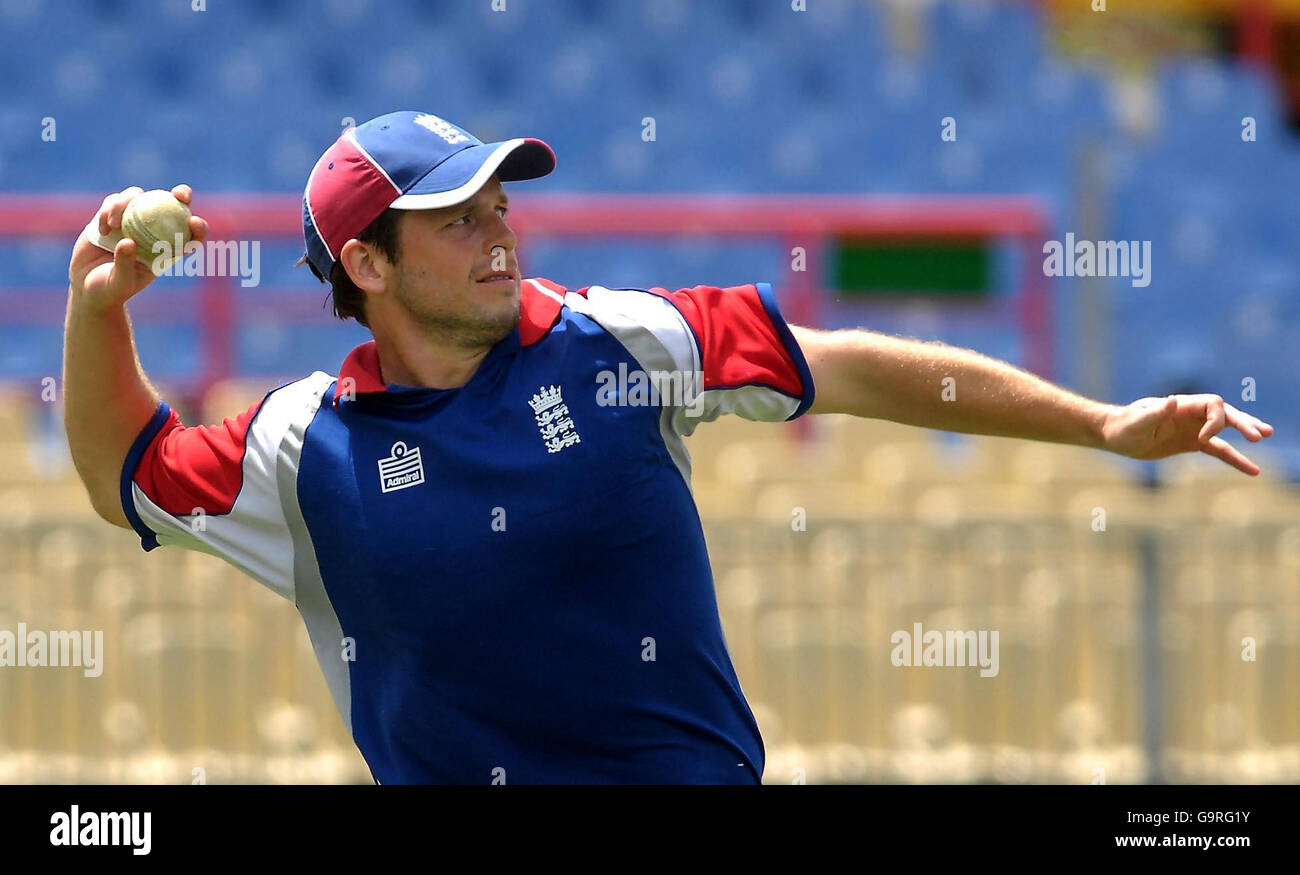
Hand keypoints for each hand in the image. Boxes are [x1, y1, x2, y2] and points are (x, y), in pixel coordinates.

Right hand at [67, 184, 208, 310]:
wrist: (86, 286)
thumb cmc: (110, 290)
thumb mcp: (119, 283)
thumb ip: (124, 264)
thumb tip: (128, 241)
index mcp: (165, 250)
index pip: (190, 236)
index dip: (198, 227)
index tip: (194, 222)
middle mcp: (152, 231)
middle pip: (173, 205)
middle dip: (182, 194)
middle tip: (180, 195)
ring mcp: (132, 220)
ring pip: (139, 197)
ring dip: (129, 202)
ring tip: (114, 224)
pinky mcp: (111, 215)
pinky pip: (113, 203)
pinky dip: (108, 210)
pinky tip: (103, 228)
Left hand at [1101, 394, 1274, 474]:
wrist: (1114, 435)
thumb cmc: (1122, 426)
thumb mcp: (1136, 422)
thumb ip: (1155, 413)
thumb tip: (1171, 401)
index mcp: (1181, 406)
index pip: (1212, 405)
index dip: (1215, 421)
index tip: (1204, 439)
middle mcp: (1191, 414)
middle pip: (1225, 414)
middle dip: (1243, 423)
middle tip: (1260, 435)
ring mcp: (1193, 429)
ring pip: (1226, 430)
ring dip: (1245, 432)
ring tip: (1266, 436)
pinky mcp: (1191, 443)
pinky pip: (1218, 450)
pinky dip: (1235, 459)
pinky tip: (1252, 470)